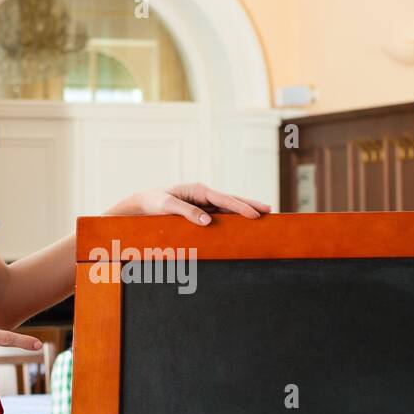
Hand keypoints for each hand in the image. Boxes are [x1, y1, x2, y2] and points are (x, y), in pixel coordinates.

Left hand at [106, 182, 271, 224]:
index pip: (224, 199)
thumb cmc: (154, 202)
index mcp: (198, 190)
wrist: (144, 203)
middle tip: (269, 210)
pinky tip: (243, 224)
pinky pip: (220, 215)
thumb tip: (208, 222)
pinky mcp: (201, 211)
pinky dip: (233, 218)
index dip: (240, 207)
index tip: (255, 215)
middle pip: (232, 200)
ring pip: (229, 207)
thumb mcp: (167, 207)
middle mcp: (204, 195)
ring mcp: (204, 203)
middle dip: (250, 205)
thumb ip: (186, 212)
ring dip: (244, 211)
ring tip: (262, 215)